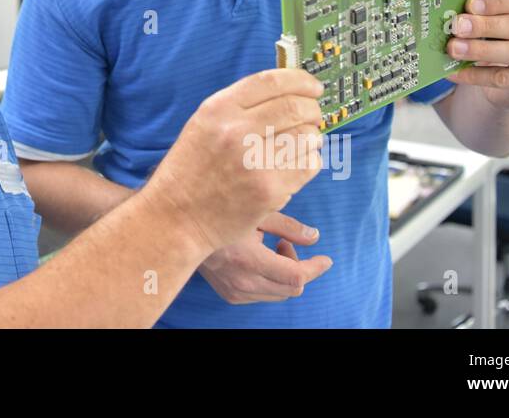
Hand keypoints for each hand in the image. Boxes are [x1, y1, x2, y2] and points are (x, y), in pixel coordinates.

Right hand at [144, 69, 323, 255]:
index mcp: (219, 109)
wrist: (176, 216)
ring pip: (307, 136)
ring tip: (302, 144)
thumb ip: (240, 106)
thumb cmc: (191, 170)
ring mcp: (254, 161)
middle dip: (313, 109)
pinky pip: (308, 166)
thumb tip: (288, 93)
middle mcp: (236, 130)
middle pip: (295, 107)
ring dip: (312, 137)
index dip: (301, 81)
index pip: (272, 81)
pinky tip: (296, 164)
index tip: (314, 88)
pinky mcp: (269, 190)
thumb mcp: (203, 124)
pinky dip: (310, 161)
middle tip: (314, 116)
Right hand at [199, 211, 332, 303]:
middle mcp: (243, 281)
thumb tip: (314, 237)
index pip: (296, 276)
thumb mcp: (256, 213)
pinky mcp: (231, 295)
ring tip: (271, 250)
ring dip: (285, 275)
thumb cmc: (220, 214)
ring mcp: (236, 291)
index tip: (326, 259)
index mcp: (249, 259)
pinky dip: (271, 282)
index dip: (316, 268)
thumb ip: (288, 226)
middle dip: (300, 268)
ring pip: (279, 294)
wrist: (182, 229)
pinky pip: (263, 296)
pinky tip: (259, 261)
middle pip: (292, 289)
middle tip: (286, 245)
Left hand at [445, 0, 508, 110]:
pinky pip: (505, 78)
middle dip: (485, 26)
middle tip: (458, 27)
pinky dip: (476, 75)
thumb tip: (460, 12)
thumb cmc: (507, 39)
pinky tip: (456, 71)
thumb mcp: (501, 21)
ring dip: (480, 50)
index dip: (498, 1)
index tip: (471, 4)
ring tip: (454, 48)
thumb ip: (487, 13)